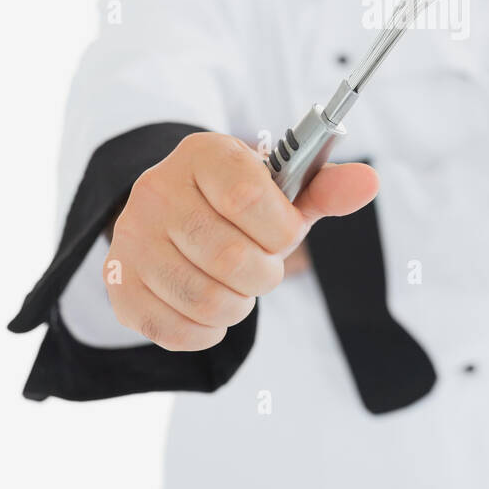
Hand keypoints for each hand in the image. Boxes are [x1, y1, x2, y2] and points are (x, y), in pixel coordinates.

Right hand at [102, 133, 377, 350]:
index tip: (285, 234)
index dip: (279, 230)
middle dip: (263, 275)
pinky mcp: (119, 283)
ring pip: (201, 298)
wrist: (174, 210)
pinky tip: (211, 313)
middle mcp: (156, 191)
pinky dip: (204, 332)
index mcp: (202, 156)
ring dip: (236, 307)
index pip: (245, 195)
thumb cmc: (238, 202)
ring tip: (238, 290)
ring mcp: (131, 238)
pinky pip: (170, 329)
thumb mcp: (280, 188)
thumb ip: (325, 189)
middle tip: (263, 269)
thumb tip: (369, 183)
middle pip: (227, 256)